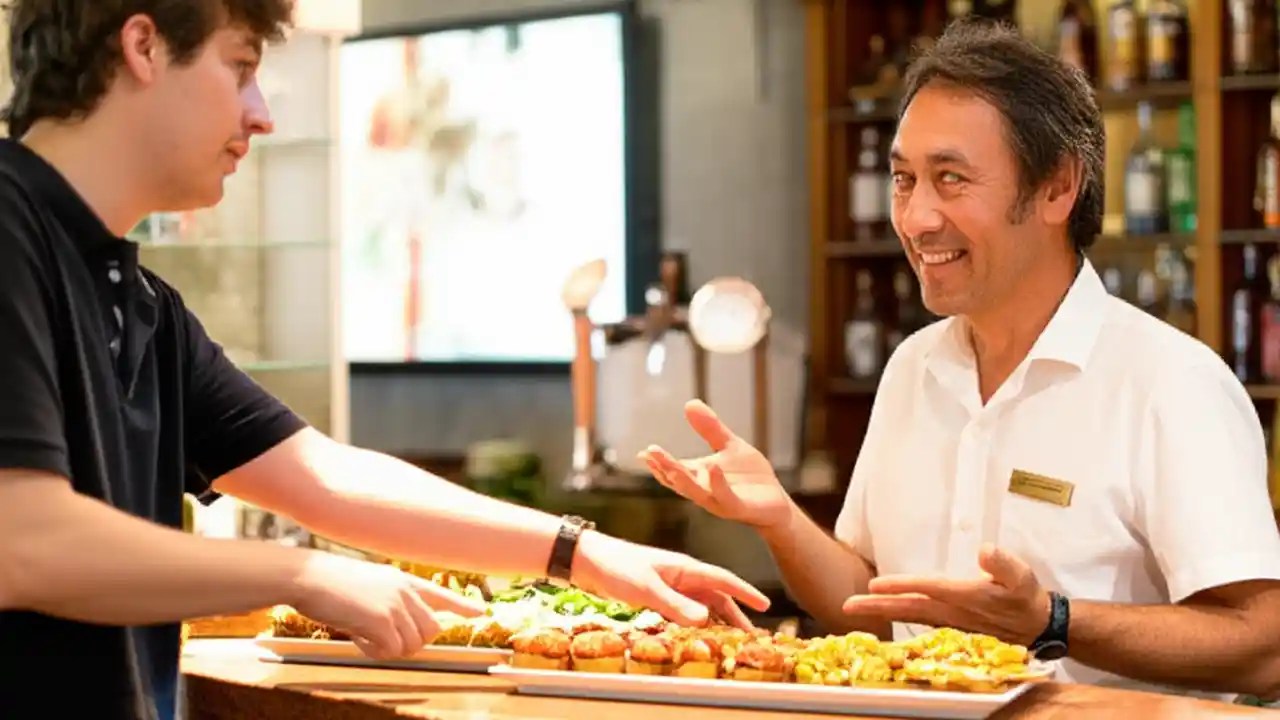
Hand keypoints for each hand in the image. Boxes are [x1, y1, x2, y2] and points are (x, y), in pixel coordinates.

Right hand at [293, 551, 486, 659]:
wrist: (310, 577)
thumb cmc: (332, 583)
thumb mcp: (370, 584)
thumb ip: (391, 601)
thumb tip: (400, 631)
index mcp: (403, 580)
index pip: (441, 594)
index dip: (461, 606)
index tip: (481, 612)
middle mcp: (405, 592)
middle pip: (431, 630)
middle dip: (412, 642)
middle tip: (383, 638)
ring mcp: (396, 605)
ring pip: (413, 644)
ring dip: (389, 648)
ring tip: (364, 634)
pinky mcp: (382, 620)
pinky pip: (391, 651)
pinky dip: (374, 652)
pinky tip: (357, 638)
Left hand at [572, 530, 770, 628]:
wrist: (588, 560)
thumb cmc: (617, 567)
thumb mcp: (648, 588)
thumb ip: (675, 604)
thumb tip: (704, 620)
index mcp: (685, 568)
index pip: (723, 579)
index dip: (745, 592)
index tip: (765, 604)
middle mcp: (682, 576)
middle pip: (716, 596)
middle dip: (735, 613)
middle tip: (750, 635)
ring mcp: (669, 585)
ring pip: (701, 604)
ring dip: (716, 619)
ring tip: (729, 638)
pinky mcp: (656, 594)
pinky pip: (684, 609)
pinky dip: (695, 621)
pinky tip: (697, 633)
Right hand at [639, 399, 792, 531]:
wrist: (777, 502)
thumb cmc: (750, 477)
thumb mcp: (730, 446)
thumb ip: (710, 428)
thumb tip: (689, 403)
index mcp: (699, 476)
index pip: (674, 470)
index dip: (658, 462)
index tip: (644, 452)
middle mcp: (704, 490)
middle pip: (680, 480)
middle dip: (665, 468)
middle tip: (650, 453)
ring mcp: (720, 500)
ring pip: (697, 493)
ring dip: (684, 480)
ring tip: (673, 467)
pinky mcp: (739, 508)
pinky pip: (725, 497)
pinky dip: (717, 484)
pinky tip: (712, 468)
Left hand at [840, 543, 1051, 645]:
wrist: (1037, 626)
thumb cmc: (1026, 597)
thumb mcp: (1022, 576)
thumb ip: (1003, 563)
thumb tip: (985, 550)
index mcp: (966, 598)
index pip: (927, 590)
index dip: (900, 586)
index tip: (875, 585)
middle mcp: (953, 613)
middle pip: (908, 608)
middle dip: (877, 606)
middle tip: (847, 606)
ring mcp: (949, 622)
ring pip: (909, 616)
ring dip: (881, 612)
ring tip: (854, 608)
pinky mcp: (950, 626)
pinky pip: (917, 621)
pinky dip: (896, 617)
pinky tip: (882, 613)